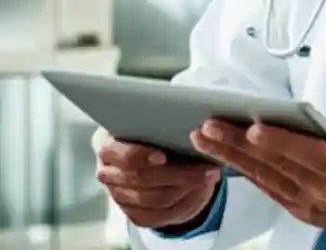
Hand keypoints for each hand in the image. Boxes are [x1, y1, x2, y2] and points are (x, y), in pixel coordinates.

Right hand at [93, 126, 221, 229]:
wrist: (160, 156)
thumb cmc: (159, 131)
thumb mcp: (158, 121)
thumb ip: (163, 122)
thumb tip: (191, 123)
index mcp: (106, 142)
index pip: (114, 152)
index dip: (138, 156)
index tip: (162, 156)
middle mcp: (107, 170)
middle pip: (140, 179)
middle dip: (178, 174)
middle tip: (207, 168)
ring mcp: (117, 194)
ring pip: (153, 198)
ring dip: (185, 188)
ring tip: (209, 176)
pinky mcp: (133, 213)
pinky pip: (158, 215)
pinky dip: (183, 203)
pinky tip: (201, 190)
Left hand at [191, 120, 325, 238]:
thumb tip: (304, 126)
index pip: (309, 155)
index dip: (278, 140)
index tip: (251, 125)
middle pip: (280, 168)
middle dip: (239, 146)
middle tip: (209, 126)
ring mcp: (323, 211)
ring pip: (270, 181)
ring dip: (236, 159)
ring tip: (208, 139)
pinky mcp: (315, 215)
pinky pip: (278, 191)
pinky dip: (254, 173)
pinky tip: (232, 158)